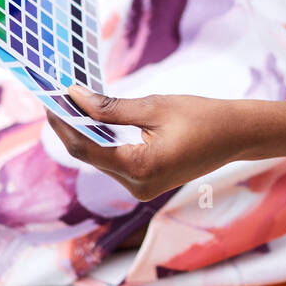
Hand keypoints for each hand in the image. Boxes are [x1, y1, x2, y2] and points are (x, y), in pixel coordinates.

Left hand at [46, 85, 247, 201]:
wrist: (236, 136)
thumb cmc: (201, 116)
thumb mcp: (153, 106)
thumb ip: (110, 106)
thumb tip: (75, 97)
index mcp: (140, 167)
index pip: (85, 147)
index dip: (63, 123)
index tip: (49, 98)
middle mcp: (137, 185)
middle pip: (89, 155)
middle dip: (69, 126)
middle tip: (54, 97)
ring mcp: (141, 188)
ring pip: (99, 159)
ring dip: (84, 133)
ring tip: (69, 104)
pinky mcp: (145, 183)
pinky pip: (114, 161)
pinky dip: (101, 140)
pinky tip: (91, 119)